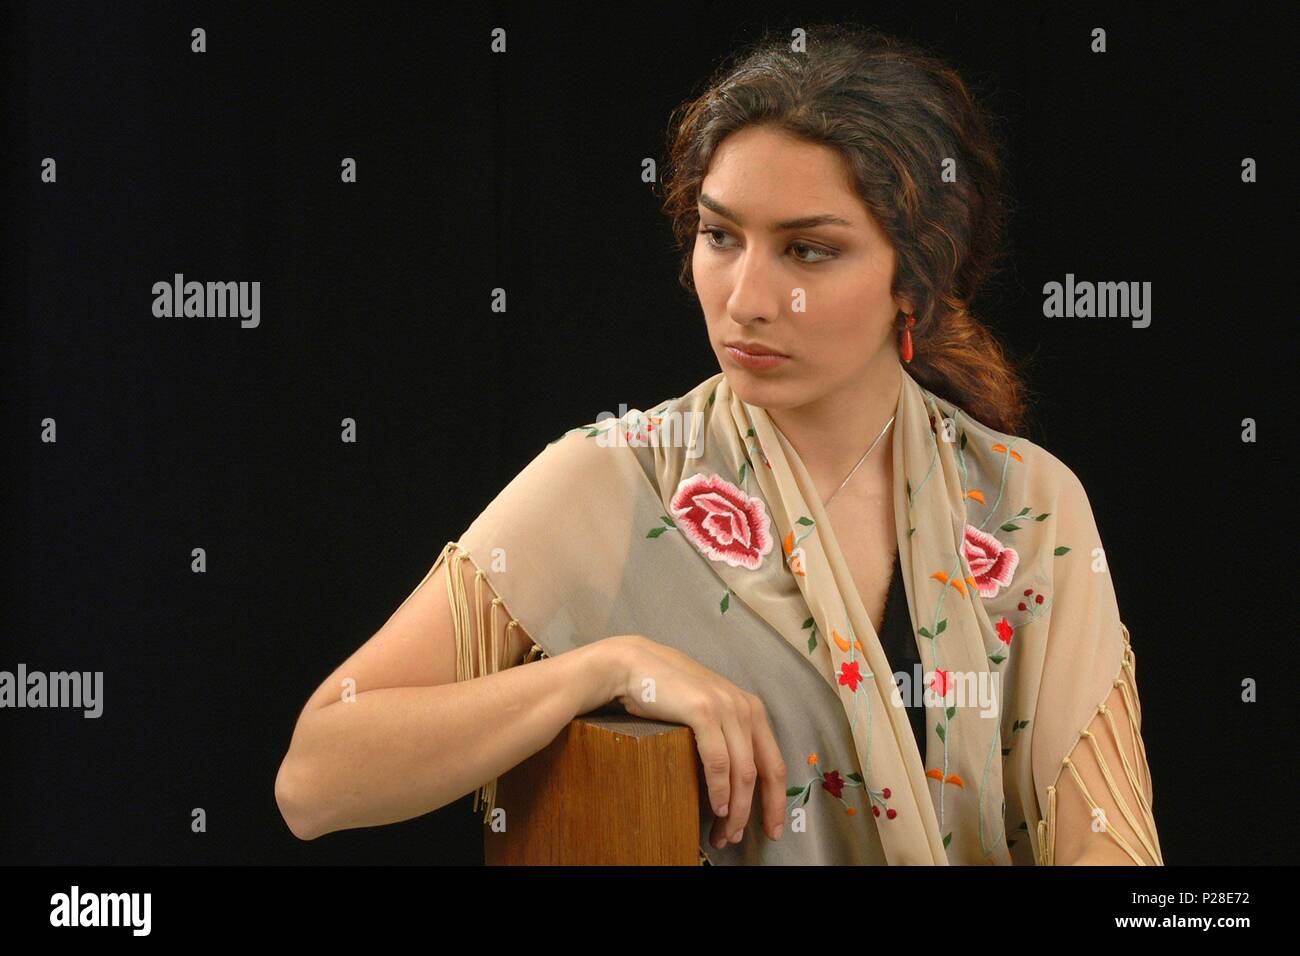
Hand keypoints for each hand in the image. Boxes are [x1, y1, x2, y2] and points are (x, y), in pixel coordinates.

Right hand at [602, 634, 785, 848]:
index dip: (776, 800)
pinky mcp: (704, 712)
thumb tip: (733, 783)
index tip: (773, 828)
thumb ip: (726, 735)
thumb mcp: (708, 710)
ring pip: (742, 772)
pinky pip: (718, 762)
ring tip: (724, 832)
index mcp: (751, 709)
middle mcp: (745, 708)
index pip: (774, 763)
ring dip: (735, 808)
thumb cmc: (668, 693)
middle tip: (738, 837)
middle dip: (753, 811)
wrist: (635, 666)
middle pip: (762, 772)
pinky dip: (719, 789)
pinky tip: (716, 806)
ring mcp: (726, 708)